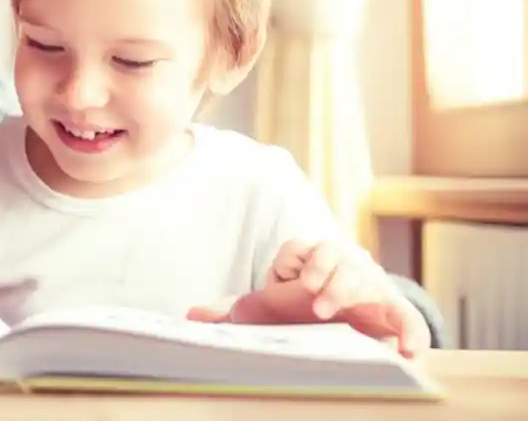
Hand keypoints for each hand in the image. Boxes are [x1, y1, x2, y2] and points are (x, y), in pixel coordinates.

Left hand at [188, 240, 430, 356]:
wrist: (338, 318)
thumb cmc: (295, 308)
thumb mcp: (266, 309)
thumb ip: (232, 311)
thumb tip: (191, 317)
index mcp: (306, 259)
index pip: (298, 249)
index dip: (294, 261)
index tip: (296, 283)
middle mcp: (339, 264)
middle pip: (335, 255)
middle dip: (327, 276)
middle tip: (316, 304)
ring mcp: (367, 284)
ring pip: (365, 277)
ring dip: (353, 293)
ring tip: (342, 319)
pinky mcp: (391, 310)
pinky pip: (407, 317)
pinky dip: (412, 332)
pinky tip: (409, 353)